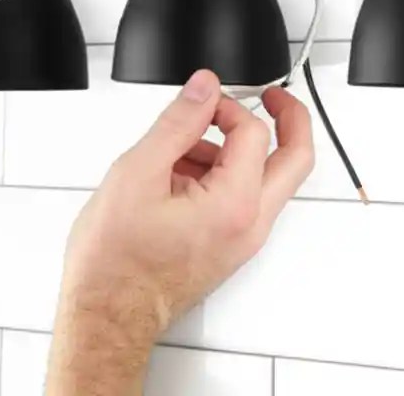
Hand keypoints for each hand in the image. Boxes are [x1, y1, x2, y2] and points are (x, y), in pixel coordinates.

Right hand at [48, 69, 313, 387]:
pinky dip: (222, 176)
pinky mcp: (230, 247)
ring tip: (180, 149)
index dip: (227, 105)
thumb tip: (204, 88)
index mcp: (234, 205)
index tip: (202, 99)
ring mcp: (243, 239)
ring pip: (266, 179)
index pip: (255, 134)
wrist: (108, 314)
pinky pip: (243, 200)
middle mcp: (249, 225)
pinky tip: (177, 175)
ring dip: (237, 151)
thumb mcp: (138, 172)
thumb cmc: (116, 262)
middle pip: (295, 159)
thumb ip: (178, 123)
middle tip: (271, 96)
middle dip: (286, 120)